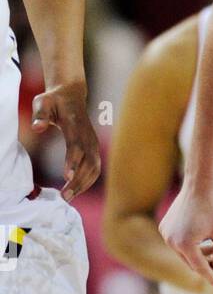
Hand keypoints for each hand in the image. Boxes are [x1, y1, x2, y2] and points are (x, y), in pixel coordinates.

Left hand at [31, 81, 100, 199]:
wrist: (72, 96)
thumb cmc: (54, 100)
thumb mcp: (42, 102)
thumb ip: (40, 114)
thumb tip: (37, 128)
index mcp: (75, 125)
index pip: (77, 146)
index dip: (73, 161)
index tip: (67, 176)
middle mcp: (88, 137)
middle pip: (88, 162)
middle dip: (78, 181)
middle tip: (64, 196)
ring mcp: (94, 144)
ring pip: (94, 169)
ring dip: (83, 185)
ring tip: (68, 197)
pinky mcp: (94, 150)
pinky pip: (95, 170)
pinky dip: (87, 182)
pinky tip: (75, 191)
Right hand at [159, 177, 212, 288]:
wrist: (200, 184)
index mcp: (185, 244)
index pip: (201, 269)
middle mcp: (171, 241)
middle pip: (192, 262)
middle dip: (208, 263)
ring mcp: (165, 234)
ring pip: (186, 254)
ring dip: (200, 254)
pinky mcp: (164, 227)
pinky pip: (179, 243)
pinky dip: (191, 244)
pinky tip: (203, 235)